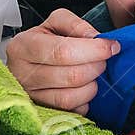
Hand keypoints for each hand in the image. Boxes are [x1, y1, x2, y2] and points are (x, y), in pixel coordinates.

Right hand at [5, 8, 119, 114]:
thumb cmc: (42, 42)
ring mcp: (30, 96)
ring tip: (92, 73)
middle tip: (102, 60)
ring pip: (71, 98)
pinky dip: (84, 101)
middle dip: (96, 67)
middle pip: (71, 76)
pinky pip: (71, 111)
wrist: (25, 63)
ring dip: (91, 86)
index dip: (94, 50)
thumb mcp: (55, 23)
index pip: (64, 51)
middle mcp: (23, 74)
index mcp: (24, 46)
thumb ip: (76, 25)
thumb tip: (96, 38)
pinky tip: (82, 88)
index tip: (111, 47)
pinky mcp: (41, 111)